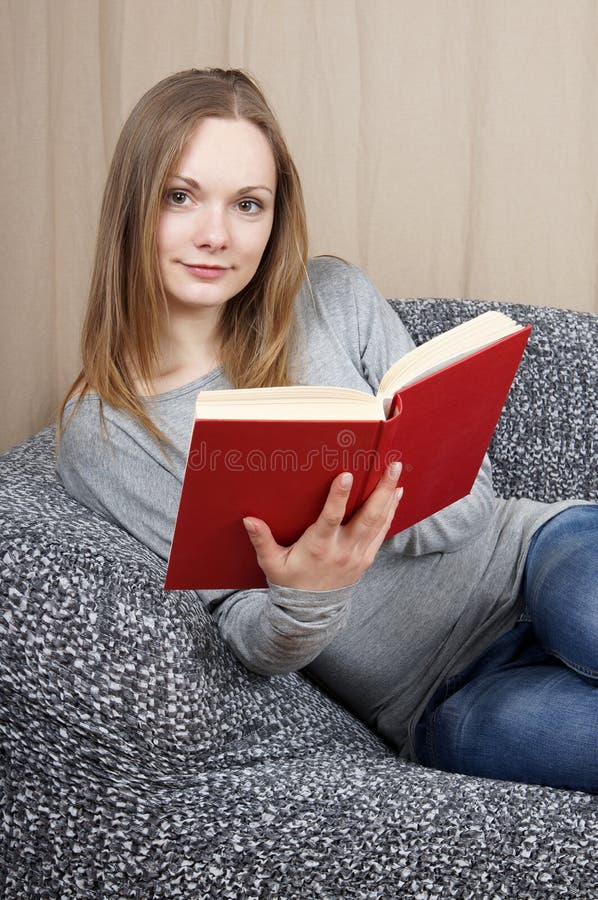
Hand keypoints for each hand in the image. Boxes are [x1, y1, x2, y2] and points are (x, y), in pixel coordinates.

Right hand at [243, 462, 402, 590]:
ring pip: (379, 522)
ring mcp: (358, 555)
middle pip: (367, 517)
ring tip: (396, 473)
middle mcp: (343, 550)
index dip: (339, 497)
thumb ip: (262, 541)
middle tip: (392, 466)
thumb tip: (248, 519)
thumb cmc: (289, 582)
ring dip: (389, 497)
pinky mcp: (366, 558)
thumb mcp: (272, 564)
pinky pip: (382, 532)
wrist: (310, 613)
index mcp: (318, 547)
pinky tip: (396, 495)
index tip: (347, 474)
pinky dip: (390, 512)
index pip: (331, 518)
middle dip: (380, 490)